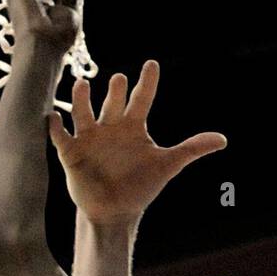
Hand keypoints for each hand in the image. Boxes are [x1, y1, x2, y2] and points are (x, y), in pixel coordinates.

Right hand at [49, 60, 226, 226]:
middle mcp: (111, 127)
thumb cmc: (140, 186)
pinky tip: (53, 116)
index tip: (152, 64)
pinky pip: (60, 136)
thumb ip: (192, 148)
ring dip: (81, 98)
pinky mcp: (72, 153)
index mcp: (133, 127)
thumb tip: (223, 140)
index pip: (142, 98)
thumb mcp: (168, 165)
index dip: (147, 81)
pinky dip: (55, 126)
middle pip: (112, 100)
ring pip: (83, 111)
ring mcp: (90, 138)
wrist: (116, 212)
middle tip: (119, 79)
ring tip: (82, 85)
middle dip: (115, 90)